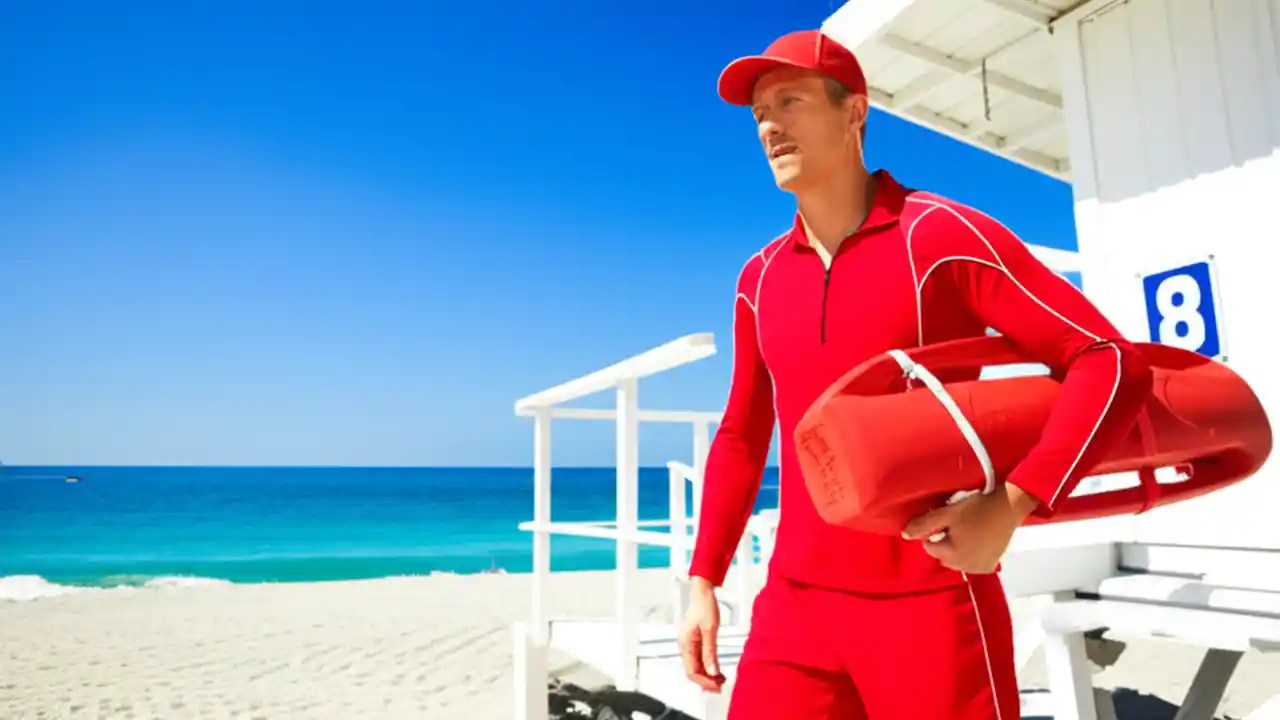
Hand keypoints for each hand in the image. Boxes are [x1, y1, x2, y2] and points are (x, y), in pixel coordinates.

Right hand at [678, 577, 725, 692]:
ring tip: (721, 680)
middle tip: (720, 687)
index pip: (692, 671)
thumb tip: (712, 671)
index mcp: (686, 644)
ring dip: (707, 675)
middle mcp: (685, 646)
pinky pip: (699, 659)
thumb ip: (710, 652)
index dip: (704, 681)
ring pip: (696, 667)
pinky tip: (717, 670)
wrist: (703, 593)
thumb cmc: (704, 606)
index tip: (716, 686)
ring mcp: (689, 644)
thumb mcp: (710, 630)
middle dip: (706, 681)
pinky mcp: (695, 642)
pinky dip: (708, 667)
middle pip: (693, 671)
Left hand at [901, 484, 1039, 573]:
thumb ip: (924, 525)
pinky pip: (972, 562)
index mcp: (952, 554)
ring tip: (969, 531)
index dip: (935, 532)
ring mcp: (979, 567)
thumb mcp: (947, 513)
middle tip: (957, 525)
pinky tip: (979, 539)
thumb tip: (904, 535)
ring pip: (957, 560)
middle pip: (943, 556)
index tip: (946, 521)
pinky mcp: (991, 565)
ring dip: (958, 549)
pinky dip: (972, 553)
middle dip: (945, 543)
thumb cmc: (976, 508)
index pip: (930, 547)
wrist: (1008, 507)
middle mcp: (965, 566)